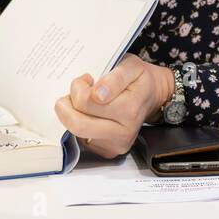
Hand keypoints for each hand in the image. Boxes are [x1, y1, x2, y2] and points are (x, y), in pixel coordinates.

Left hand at [54, 55, 174, 158]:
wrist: (151, 96)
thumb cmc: (138, 79)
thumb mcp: (131, 66)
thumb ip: (115, 78)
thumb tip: (98, 94)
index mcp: (130, 109)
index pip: (87, 102)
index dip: (79, 87)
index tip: (87, 79)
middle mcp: (124, 132)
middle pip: (78, 124)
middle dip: (68, 105)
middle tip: (77, 91)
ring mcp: (116, 145)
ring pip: (77, 133)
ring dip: (73, 115)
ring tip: (86, 102)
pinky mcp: (108, 152)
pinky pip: (81, 141)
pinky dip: (80, 125)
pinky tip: (91, 114)